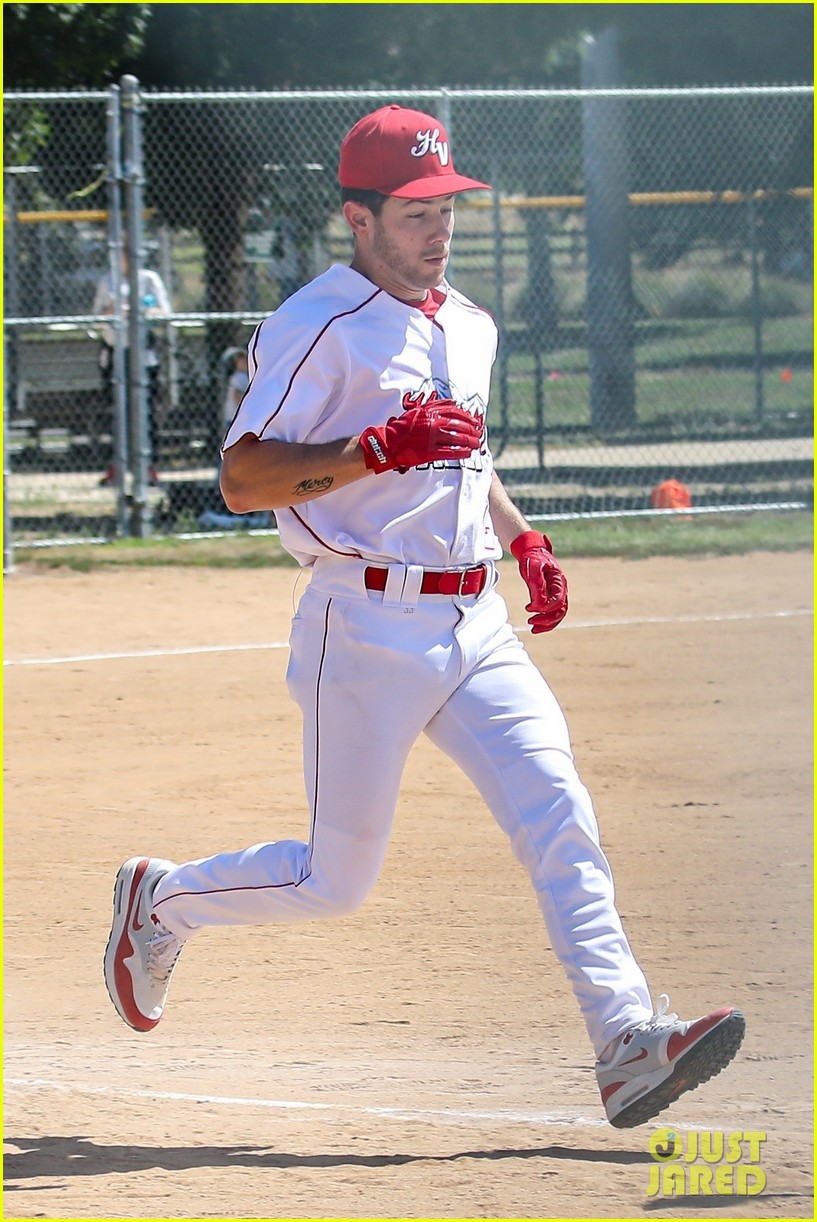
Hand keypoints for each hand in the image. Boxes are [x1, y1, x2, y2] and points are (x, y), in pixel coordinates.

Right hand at [359, 400, 482, 473]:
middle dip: (472, 430)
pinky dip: (460, 452)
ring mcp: (431, 439)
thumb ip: (436, 405)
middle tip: (479, 433)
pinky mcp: (429, 452)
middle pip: (459, 426)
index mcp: (430, 412)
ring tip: (477, 444)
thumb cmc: (403, 427)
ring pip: (456, 439)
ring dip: (469, 442)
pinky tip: (467, 453)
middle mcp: (432, 424)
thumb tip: (454, 402)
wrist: (389, 443)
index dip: (468, 417)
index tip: (475, 420)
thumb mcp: (418, 410)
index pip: (455, 413)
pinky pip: (449, 452)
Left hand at [510, 530, 567, 632]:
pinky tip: (536, 624)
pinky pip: (552, 612)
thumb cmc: (532, 557)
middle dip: (546, 620)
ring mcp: (557, 593)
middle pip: (560, 611)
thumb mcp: (532, 568)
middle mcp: (561, 589)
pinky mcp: (550, 596)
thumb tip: (537, 604)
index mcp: (559, 581)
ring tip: (533, 628)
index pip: (557, 600)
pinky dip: (546, 620)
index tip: (529, 608)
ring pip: (558, 614)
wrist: (531, 550)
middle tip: (531, 623)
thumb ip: (536, 586)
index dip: (544, 607)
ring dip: (547, 624)